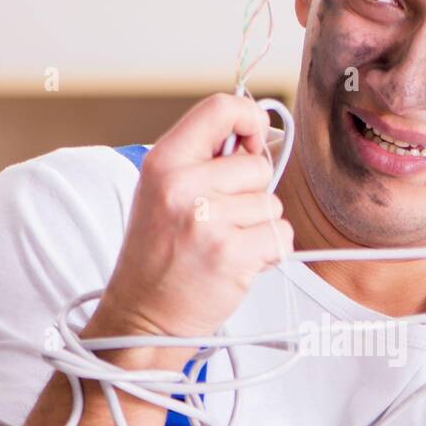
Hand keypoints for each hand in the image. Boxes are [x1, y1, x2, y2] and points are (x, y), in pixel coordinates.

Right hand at [98, 93, 294, 340]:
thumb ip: (205, 158)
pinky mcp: (232, 254)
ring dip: (258, 226)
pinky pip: (280, 235)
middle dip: (252, 192)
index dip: (249, 118)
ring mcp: (208, 222)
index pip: (220, 108)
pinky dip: (268, 251)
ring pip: (272, 203)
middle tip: (220, 219)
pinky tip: (237, 262)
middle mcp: (183, 187)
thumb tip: (261, 132)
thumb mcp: (164, 191)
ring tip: (223, 244)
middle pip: (257, 164)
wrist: (145, 316)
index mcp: (164, 162)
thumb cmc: (159, 253)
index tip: (254, 138)